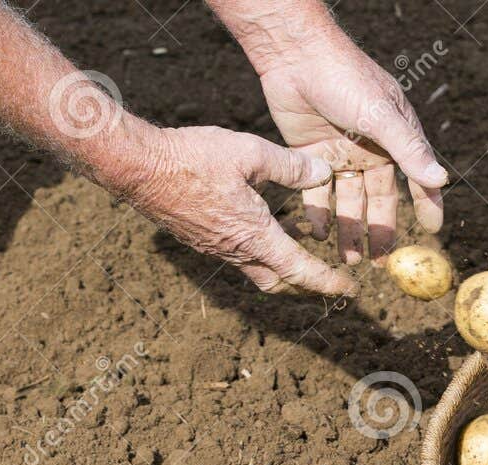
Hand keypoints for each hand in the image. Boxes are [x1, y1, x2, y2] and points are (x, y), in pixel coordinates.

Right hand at [112, 124, 356, 295]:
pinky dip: (259, 251)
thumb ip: (289, 167)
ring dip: (282, 265)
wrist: (138, 168)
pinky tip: (263, 226)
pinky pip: (237, 256)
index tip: (349, 288)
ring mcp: (215, 249)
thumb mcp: (250, 153)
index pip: (300, 270)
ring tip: (300, 245)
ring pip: (257, 270)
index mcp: (253, 235)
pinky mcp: (200, 239)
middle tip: (328, 275)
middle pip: (279, 281)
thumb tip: (323, 173)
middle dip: (306, 283)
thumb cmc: (192, 157)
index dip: (327, 281)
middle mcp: (235, 251)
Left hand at [254, 34, 446, 263]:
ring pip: (347, 200)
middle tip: (378, 263)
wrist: (296, 56)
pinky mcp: (311, 155)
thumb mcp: (381, 116)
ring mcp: (341, 153)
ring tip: (348, 258)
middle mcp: (370, 148)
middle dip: (379, 230)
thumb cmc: (346, 78)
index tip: (433, 231)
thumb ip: (409, 150)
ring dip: (348, 228)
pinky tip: (318, 234)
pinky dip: (318, 213)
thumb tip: (442, 180)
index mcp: (395, 137)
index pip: (417, 176)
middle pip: (379, 198)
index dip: (426, 203)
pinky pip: (316, 192)